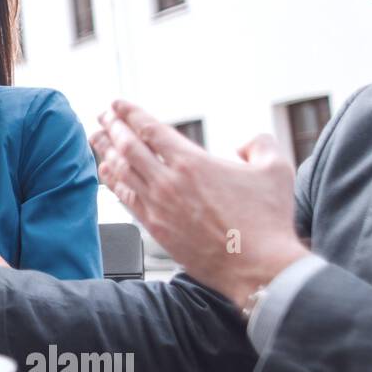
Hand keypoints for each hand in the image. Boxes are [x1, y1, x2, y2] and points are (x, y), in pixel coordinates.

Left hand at [90, 99, 309, 307]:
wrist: (257, 268)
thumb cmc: (268, 222)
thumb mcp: (276, 169)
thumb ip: (259, 145)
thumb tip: (244, 143)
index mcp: (192, 162)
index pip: (151, 129)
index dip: (130, 113)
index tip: (118, 104)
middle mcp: (168, 182)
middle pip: (129, 146)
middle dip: (113, 126)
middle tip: (102, 115)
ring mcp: (158, 206)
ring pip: (121, 171)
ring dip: (106, 150)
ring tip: (95, 137)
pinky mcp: (155, 228)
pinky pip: (125, 198)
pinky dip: (112, 181)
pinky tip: (106, 173)